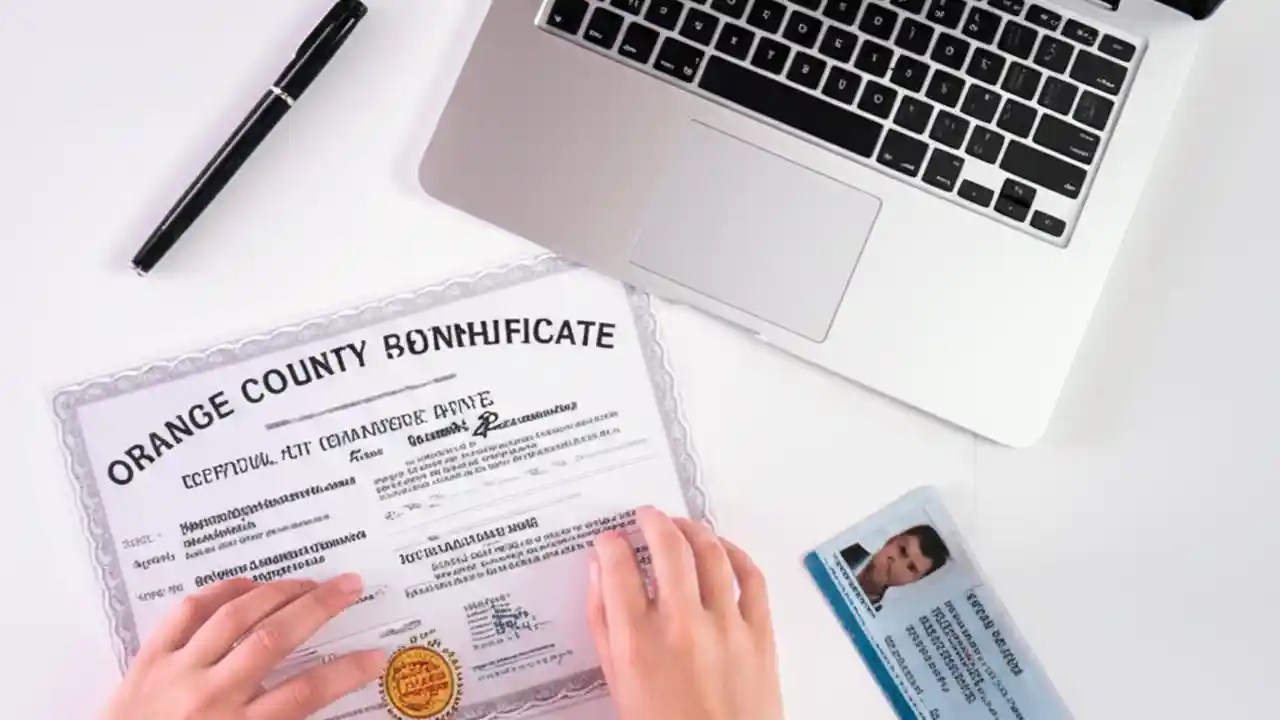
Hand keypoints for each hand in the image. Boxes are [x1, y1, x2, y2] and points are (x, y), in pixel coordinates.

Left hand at [101, 574, 383, 719]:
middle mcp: (208, 697)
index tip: (374, 656)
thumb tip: (312, 700)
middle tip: (350, 585)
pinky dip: (218, 592)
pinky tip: (246, 584)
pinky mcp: (147, 661)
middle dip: (319, 608)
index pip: (304, 695)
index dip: (345, 672)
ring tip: (307, 580)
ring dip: (276, 592)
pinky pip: (185, 614)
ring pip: (233, 617)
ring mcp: (175, 673)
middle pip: (273, 640)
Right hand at [588, 507, 783, 719]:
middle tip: (645, 516)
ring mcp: (726, 628)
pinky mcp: (760, 635)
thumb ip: (604, 623)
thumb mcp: (618, 682)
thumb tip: (599, 572)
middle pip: (668, 548)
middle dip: (653, 521)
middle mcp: (682, 627)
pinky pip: (751, 578)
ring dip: (693, 530)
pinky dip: (735, 554)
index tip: (609, 540)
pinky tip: (722, 549)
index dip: (610, 545)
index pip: (618, 569)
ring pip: (711, 554)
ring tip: (681, 525)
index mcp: (638, 643)